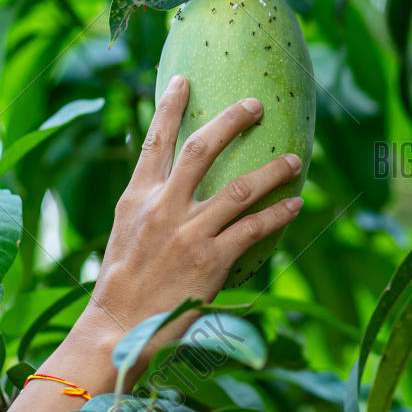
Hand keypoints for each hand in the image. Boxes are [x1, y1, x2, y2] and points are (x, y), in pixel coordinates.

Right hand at [75, 74, 302, 355]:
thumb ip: (148, 205)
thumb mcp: (125, 235)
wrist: (117, 331)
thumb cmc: (121, 288)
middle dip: (231, 121)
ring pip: (241, 187)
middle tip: (256, 104)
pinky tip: (294, 205)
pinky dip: (278, 214)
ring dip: (272, 171)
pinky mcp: (211, 261)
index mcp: (137, 199)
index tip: (182, 80)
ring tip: (295, 160)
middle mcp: (163, 208)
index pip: (154, 141)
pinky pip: (254, 229)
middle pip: (202, 149)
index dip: (169, 108)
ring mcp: (189, 233)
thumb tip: (170, 186)